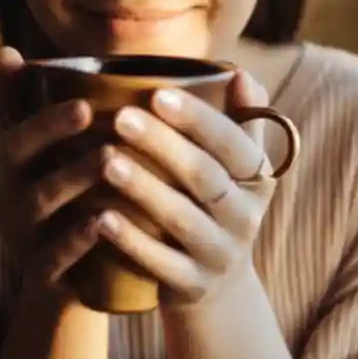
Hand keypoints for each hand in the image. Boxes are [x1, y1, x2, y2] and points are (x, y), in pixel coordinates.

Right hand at [0, 47, 107, 293]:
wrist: (69, 280)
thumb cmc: (63, 200)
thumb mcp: (45, 155)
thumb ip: (28, 107)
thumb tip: (7, 52)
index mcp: (15, 169)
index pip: (18, 138)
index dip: (47, 121)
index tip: (85, 103)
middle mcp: (12, 200)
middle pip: (26, 168)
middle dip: (59, 144)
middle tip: (99, 124)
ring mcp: (25, 239)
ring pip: (41, 208)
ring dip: (74, 182)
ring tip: (111, 162)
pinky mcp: (42, 276)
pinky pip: (53, 259)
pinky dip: (76, 241)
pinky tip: (104, 224)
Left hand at [92, 71, 277, 306]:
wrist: (216, 286)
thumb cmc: (215, 205)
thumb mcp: (237, 168)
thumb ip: (240, 120)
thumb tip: (239, 72)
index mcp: (257, 178)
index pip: (234, 143)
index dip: (199, 119)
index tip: (157, 94)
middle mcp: (245, 216)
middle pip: (205, 177)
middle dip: (163, 145)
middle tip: (119, 117)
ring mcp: (220, 254)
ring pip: (182, 219)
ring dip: (144, 189)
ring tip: (105, 161)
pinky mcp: (193, 286)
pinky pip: (162, 264)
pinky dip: (131, 242)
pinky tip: (99, 219)